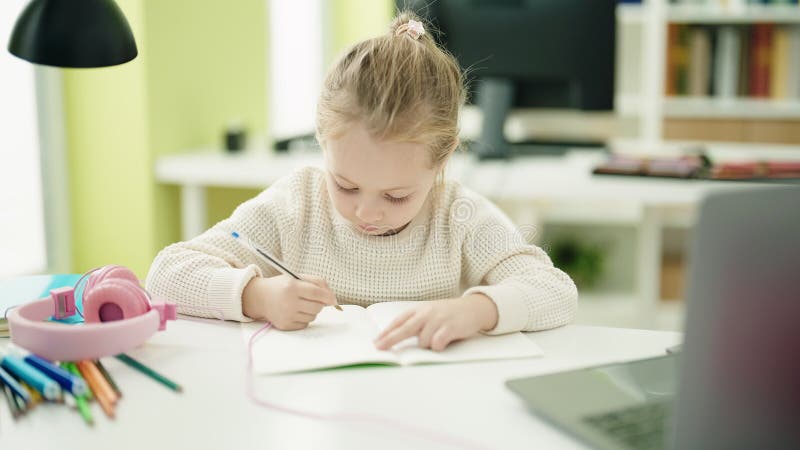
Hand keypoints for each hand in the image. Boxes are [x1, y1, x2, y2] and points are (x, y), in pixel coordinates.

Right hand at [242, 274, 337, 329]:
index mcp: (291, 287)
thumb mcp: (297, 277)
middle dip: (320, 303)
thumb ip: (317, 282)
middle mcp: (288, 302)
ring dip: (312, 311)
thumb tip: (332, 297)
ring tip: (301, 304)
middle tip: (313, 299)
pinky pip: (305, 324)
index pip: (316, 293)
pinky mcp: (285, 325)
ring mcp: (286, 315)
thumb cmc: (282, 286)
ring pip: (313, 316)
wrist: (260, 297)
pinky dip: (304, 318)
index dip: (328, 296)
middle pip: (317, 307)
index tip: (334, 300)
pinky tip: (295, 312)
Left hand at [373, 294, 498, 351]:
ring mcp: (438, 319)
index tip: (376, 342)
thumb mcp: (429, 313)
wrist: (473, 308)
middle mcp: (427, 313)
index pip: (399, 321)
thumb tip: (394, 337)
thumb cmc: (448, 314)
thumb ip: (415, 323)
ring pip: (423, 341)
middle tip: (380, 348)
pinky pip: (437, 343)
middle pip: (404, 329)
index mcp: (419, 310)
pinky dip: (437, 347)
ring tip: (437, 340)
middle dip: (390, 340)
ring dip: (427, 346)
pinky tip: (444, 343)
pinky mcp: (450, 327)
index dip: (386, 332)